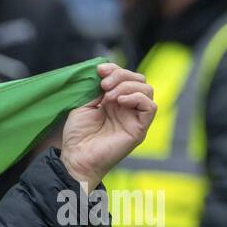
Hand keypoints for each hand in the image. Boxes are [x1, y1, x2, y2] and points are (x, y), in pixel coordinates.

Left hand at [59, 63, 155, 187]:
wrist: (76, 157)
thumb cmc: (77, 135)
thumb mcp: (84, 104)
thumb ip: (97, 88)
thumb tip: (106, 74)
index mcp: (114, 100)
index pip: (126, 76)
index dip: (115, 69)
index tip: (99, 70)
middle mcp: (127, 108)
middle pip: (139, 80)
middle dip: (121, 75)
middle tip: (104, 85)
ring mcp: (134, 118)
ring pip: (147, 90)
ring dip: (127, 86)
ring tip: (108, 96)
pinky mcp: (139, 129)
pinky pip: (151, 107)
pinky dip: (137, 98)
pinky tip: (120, 102)